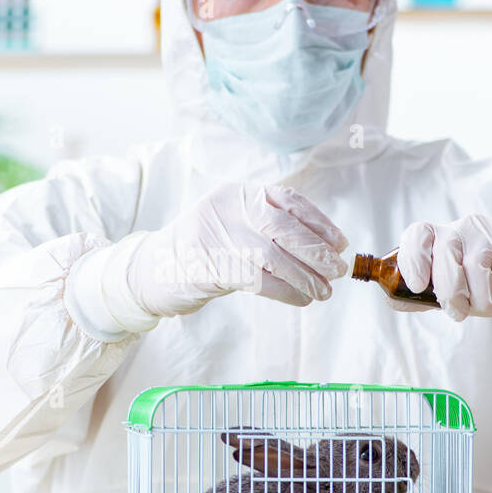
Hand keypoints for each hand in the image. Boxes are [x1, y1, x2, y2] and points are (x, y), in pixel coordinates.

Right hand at [125, 183, 348, 317]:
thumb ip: (268, 229)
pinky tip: (300, 299)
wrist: (151, 270)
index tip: (340, 242)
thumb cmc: (203, 251)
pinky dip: (285, 291)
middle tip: (337, 269)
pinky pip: (256, 280)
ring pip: (272, 255)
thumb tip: (321, 246)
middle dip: (315, 250)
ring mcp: (214, 236)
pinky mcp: (207, 267)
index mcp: (236, 193)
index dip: (318, 222)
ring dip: (305, 276)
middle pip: (282, 226)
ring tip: (323, 291)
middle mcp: (226, 208)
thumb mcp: (234, 226)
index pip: (287, 200)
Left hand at [396, 214, 491, 320]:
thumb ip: (426, 296)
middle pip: (446, 255)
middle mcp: (464, 230)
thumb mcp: (457, 290)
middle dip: (451, 292)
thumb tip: (390, 299)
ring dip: (484, 299)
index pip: (418, 234)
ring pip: (477, 268)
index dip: (413, 258)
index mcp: (442, 239)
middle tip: (459, 312)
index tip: (417, 285)